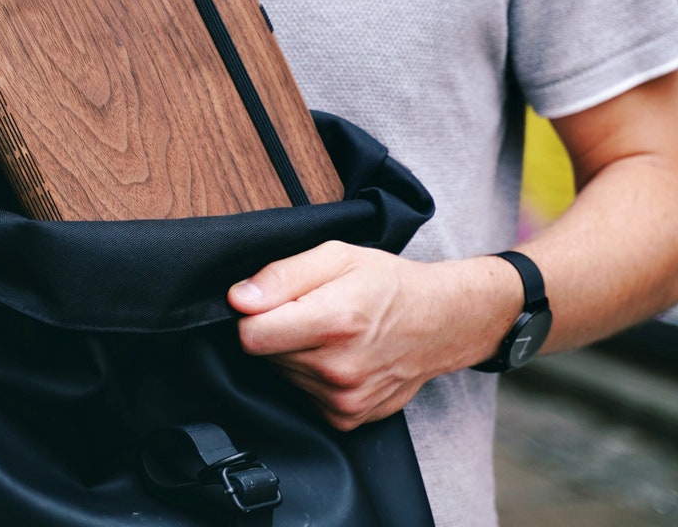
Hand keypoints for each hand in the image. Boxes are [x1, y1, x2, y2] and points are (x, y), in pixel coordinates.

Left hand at [228, 242, 471, 429]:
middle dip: (278, 330)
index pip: (251, 336)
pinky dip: (312, 375)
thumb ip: (281, 276)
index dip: (252, 314)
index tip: (268, 302)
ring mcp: (344, 400)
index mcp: (334, 321)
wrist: (439, 323)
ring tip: (329, 331)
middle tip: (312, 311)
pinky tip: (339, 355)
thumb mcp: (335, 256)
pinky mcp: (346, 420)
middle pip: (265, 354)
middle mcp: (338, 369)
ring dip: (296, 353)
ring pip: (282, 375)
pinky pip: (303, 395)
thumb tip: (238, 299)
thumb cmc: (388, 284)